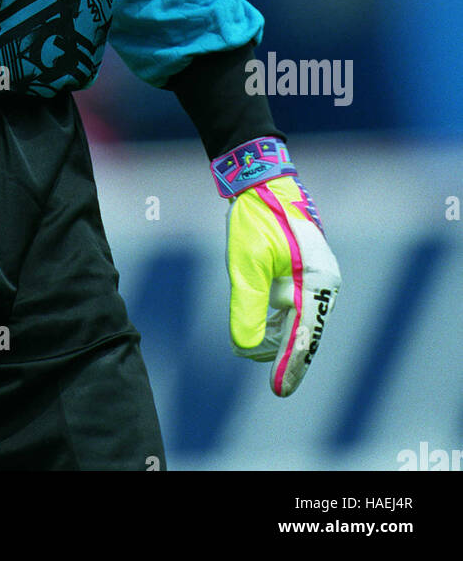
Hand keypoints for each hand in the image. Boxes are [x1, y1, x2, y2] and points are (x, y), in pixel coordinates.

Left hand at [212, 138, 340, 395]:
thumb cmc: (256, 219)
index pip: (305, 334)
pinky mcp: (304, 273)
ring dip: (276, 332)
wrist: (260, 181)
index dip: (291, 365)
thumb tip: (247, 346)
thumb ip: (248, 305)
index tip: (279, 391)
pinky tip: (262, 322)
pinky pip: (293, 306)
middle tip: (275, 382)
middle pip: (304, 331)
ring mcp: (317, 278)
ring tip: (256, 336)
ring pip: (297, 321)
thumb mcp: (247, 263)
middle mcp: (325, 283)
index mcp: (319, 281)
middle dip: (284, 351)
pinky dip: (276, 317)